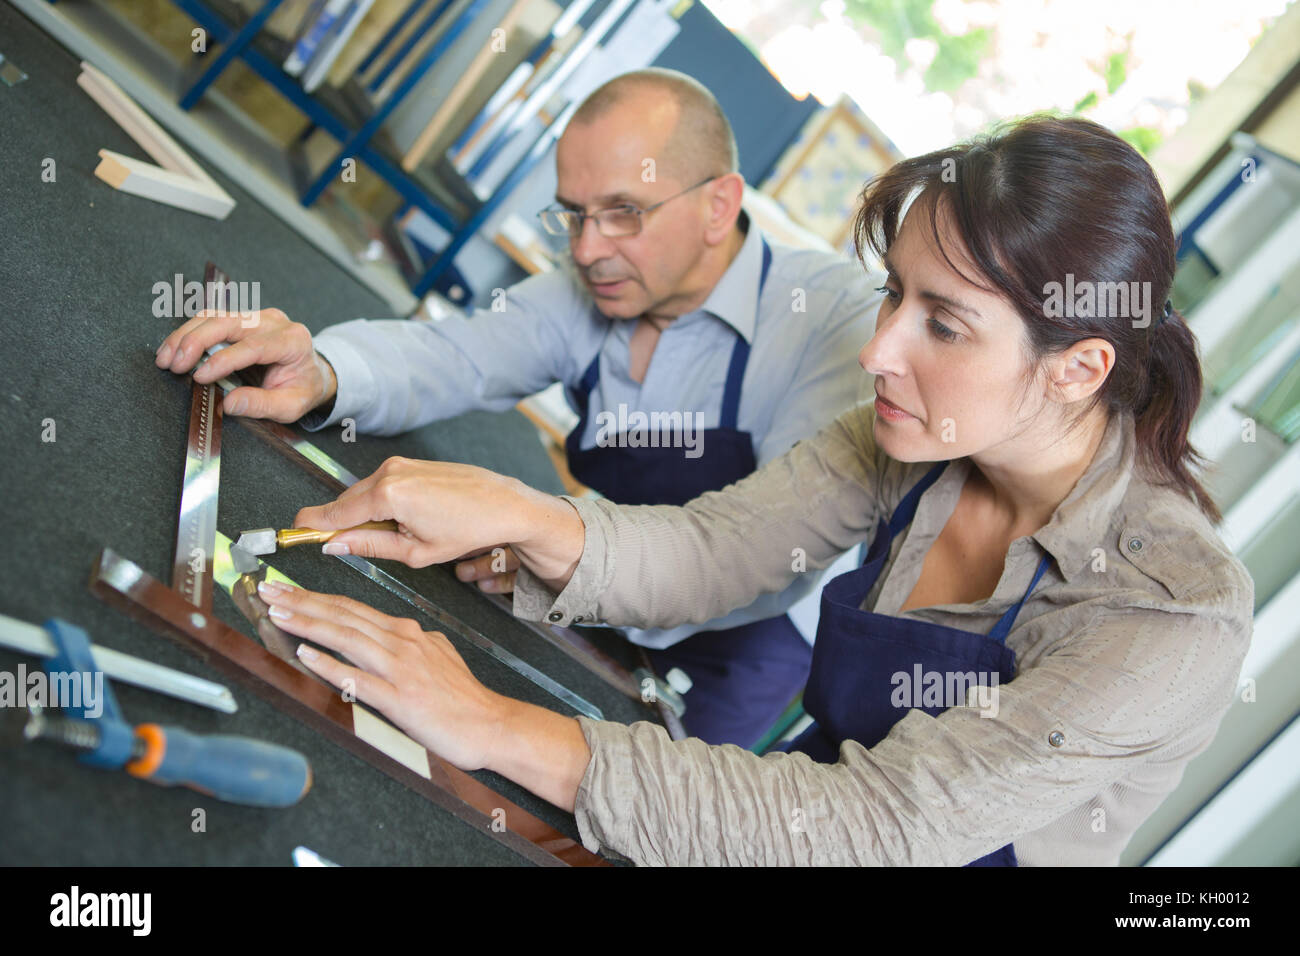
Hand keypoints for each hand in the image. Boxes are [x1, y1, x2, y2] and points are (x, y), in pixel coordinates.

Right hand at [155, 307, 336, 421]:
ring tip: (166, 358)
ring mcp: (258, 317)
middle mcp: (274, 322)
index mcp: (292, 341)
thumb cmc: (302, 389)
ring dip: (185, 335)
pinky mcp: (243, 319)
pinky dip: (189, 333)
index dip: (223, 360)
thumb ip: (262, 405)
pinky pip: (212, 320)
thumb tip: (228, 404)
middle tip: (173, 364)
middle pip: (229, 322)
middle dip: (196, 341)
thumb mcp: (291, 406)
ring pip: (215, 317)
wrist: (312, 373)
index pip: (253, 346)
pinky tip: (174, 348)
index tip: (199, 376)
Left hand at [254, 579, 505, 769]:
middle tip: (268, 589)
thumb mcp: (440, 653)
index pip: (353, 609)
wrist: (489, 724)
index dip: (317, 597)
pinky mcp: (400, 699)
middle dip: (302, 601)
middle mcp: (402, 644)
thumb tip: (404, 633)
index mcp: (408, 634)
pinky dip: (331, 665)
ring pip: (347, 638)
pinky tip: (308, 655)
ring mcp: (401, 670)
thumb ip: (417, 642)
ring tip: (278, 613)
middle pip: (344, 616)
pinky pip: (359, 679)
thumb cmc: (464, 697)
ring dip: (309, 623)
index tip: (288, 589)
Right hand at [293, 457, 584, 588]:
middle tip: (338, 546)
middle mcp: (390, 472)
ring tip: (389, 537)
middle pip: (346, 502)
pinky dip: (382, 503)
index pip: (334, 513)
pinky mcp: (412, 462)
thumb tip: (335, 545)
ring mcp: (401, 464)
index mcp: (387, 494)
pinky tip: (402, 520)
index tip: (293, 534)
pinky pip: (383, 485)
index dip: (312, 526)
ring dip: (366, 515)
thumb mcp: (417, 551)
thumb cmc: (469, 529)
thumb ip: (370, 546)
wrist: (506, 505)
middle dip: (341, 524)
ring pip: (365, 494)